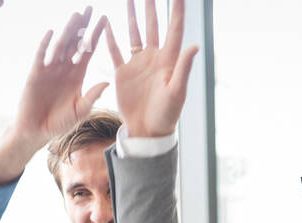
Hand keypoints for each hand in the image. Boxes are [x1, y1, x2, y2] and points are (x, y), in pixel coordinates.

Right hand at [13, 8, 109, 146]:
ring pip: (61, 46)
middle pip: (75, 43)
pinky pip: (41, 56)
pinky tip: (52, 33)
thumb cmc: (60, 123)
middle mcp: (65, 68)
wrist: (37, 130)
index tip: (104, 19)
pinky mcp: (36, 73)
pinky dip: (46, 45)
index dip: (96, 35)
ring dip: (68, 31)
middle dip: (83, 26)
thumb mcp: (80, 111)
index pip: (88, 50)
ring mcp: (50, 69)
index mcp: (78, 75)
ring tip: (76, 16)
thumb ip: (91, 97)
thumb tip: (106, 82)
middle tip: (89, 8)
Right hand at [105, 0, 197, 137]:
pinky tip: (107, 22)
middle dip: (151, 6)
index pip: (174, 29)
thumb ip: (183, 68)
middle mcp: (153, 58)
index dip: (177, 10)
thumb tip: (195, 46)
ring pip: (134, 33)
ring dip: (132, 15)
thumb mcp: (176, 92)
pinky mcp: (123, 72)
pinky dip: (110, 36)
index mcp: (168, 61)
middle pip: (153, 25)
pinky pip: (115, 50)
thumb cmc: (166, 115)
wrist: (147, 132)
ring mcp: (138, 64)